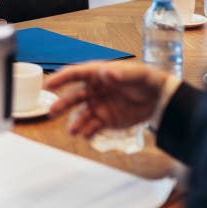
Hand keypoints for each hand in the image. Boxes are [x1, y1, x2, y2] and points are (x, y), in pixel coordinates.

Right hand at [46, 61, 169, 137]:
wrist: (158, 99)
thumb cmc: (145, 80)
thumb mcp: (136, 75)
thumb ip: (121, 75)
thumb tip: (105, 72)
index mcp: (97, 74)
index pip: (75, 74)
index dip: (61, 78)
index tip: (48, 84)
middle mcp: (93, 90)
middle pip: (73, 97)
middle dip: (62, 104)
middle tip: (51, 111)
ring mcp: (98, 106)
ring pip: (80, 115)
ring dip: (74, 122)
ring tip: (72, 131)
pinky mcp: (105, 120)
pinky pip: (92, 127)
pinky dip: (87, 132)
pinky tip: (86, 135)